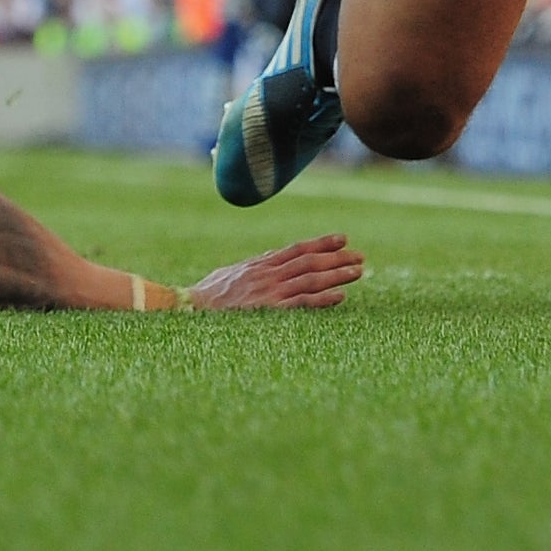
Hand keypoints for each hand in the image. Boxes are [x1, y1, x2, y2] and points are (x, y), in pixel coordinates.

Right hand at [180, 233, 362, 309]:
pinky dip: (322, 300)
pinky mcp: (268, 311)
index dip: (322, 243)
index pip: (298, 249)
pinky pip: (301, 304)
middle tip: (360, 256)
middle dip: (337, 258)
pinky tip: (340, 297)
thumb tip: (270, 260)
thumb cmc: (208, 295)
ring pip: (310, 279)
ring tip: (358, 271)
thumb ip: (254, 266)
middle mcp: (268, 274)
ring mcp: (269, 292)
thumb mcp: (232, 273)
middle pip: (310, 262)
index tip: (342, 239)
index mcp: (261, 264)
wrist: (190, 308)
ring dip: (337, 275)